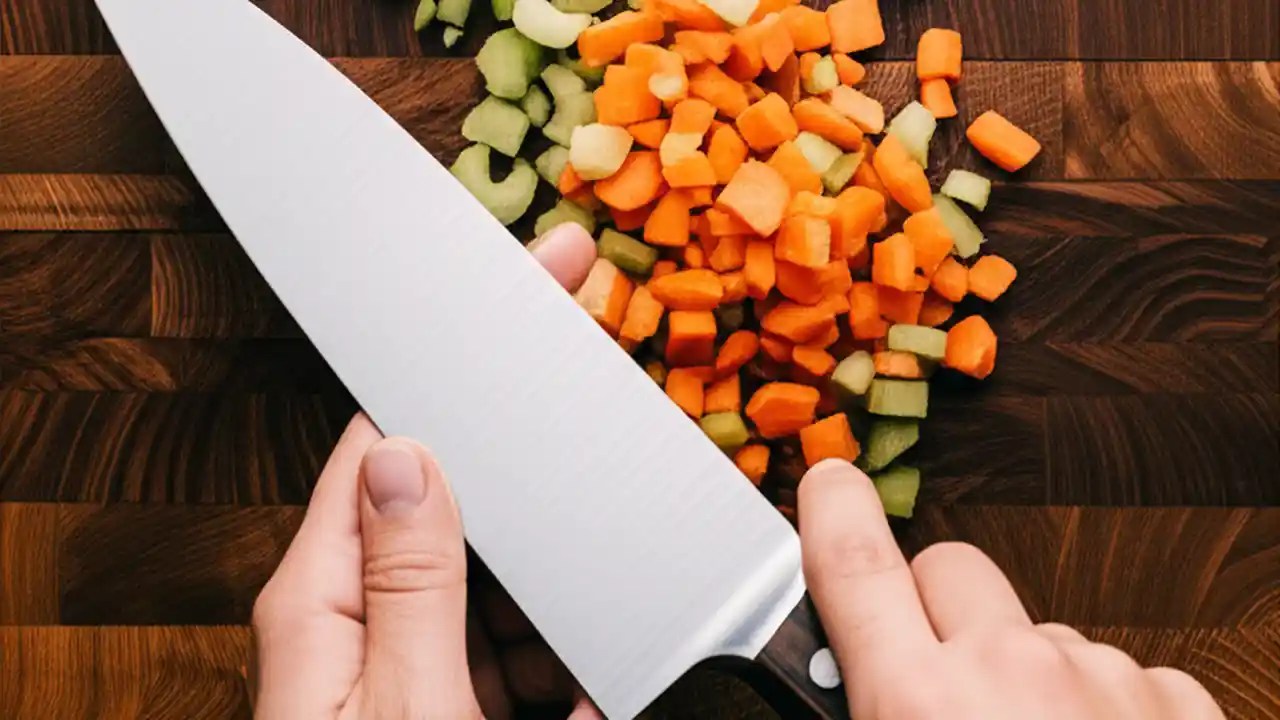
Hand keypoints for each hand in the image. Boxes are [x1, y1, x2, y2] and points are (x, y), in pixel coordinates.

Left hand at [250, 224, 602, 719]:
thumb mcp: (400, 705)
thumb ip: (406, 579)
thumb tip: (415, 455)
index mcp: (323, 594)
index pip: (392, 432)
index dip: (457, 349)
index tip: (529, 282)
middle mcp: (359, 612)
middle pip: (457, 496)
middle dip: (535, 472)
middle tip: (599, 439)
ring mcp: (410, 655)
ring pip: (503, 576)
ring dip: (561, 594)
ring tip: (579, 653)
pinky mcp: (450, 693)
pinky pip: (518, 645)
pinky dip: (562, 659)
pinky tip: (581, 694)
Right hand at [797, 459, 1225, 719]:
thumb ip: (861, 717)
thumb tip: (850, 693)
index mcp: (918, 707)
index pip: (854, 564)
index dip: (830, 510)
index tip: (829, 482)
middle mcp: (1012, 672)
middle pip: (949, 566)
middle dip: (932, 605)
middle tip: (935, 678)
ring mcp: (1105, 681)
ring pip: (1039, 630)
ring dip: (1024, 673)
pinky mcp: (1182, 704)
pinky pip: (1121, 671)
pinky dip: (1103, 707)